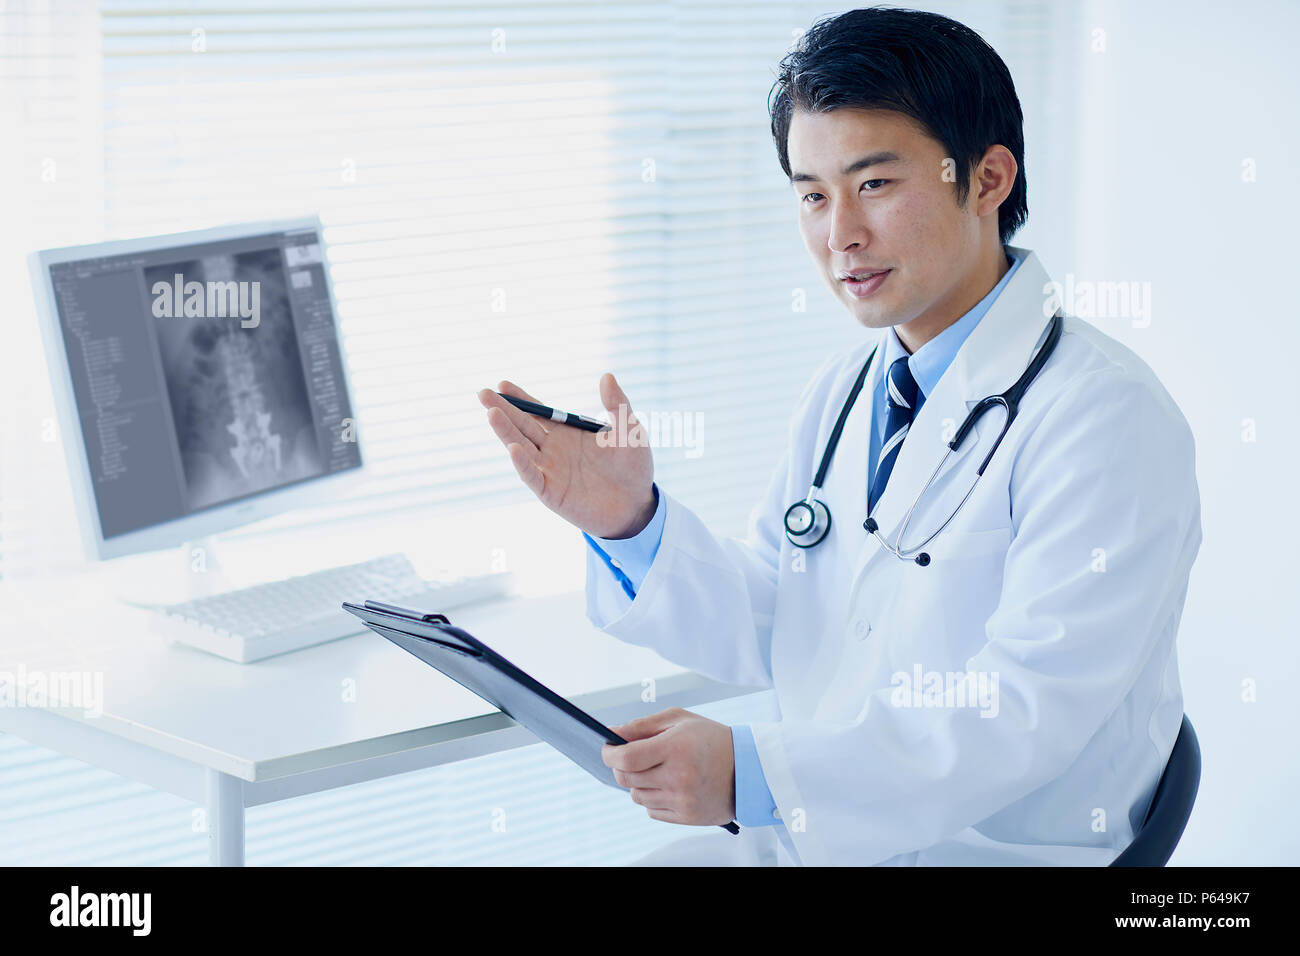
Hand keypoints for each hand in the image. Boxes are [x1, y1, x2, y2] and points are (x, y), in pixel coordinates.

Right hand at [478, 374, 655, 538]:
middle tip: (483, 393)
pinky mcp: (552, 493)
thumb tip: (606, 376)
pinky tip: (513, 449)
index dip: (521, 399)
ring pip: (522, 447)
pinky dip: (523, 464)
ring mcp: (551, 471)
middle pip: (523, 426)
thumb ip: (618, 406)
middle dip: (504, 410)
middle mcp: (554, 450)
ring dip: (506, 432)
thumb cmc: (634, 467)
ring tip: (491, 413)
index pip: (539, 412)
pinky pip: (533, 476)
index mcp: (568, 432)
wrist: (638, 505)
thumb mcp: (630, 431)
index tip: (503, 384)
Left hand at [601, 707, 735, 825]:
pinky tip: (669, 786)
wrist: (748, 769)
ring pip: (637, 796)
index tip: (607, 749)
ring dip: (639, 783)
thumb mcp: (679, 720)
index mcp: (675, 748)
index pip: (626, 758)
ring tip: (658, 771)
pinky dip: (654, 799)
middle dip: (621, 767)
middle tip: (630, 758)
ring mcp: (683, 800)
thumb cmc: (711, 739)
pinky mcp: (687, 817)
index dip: (609, 754)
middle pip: (626, 778)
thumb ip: (642, 725)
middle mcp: (678, 777)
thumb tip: (612, 733)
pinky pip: (652, 811)